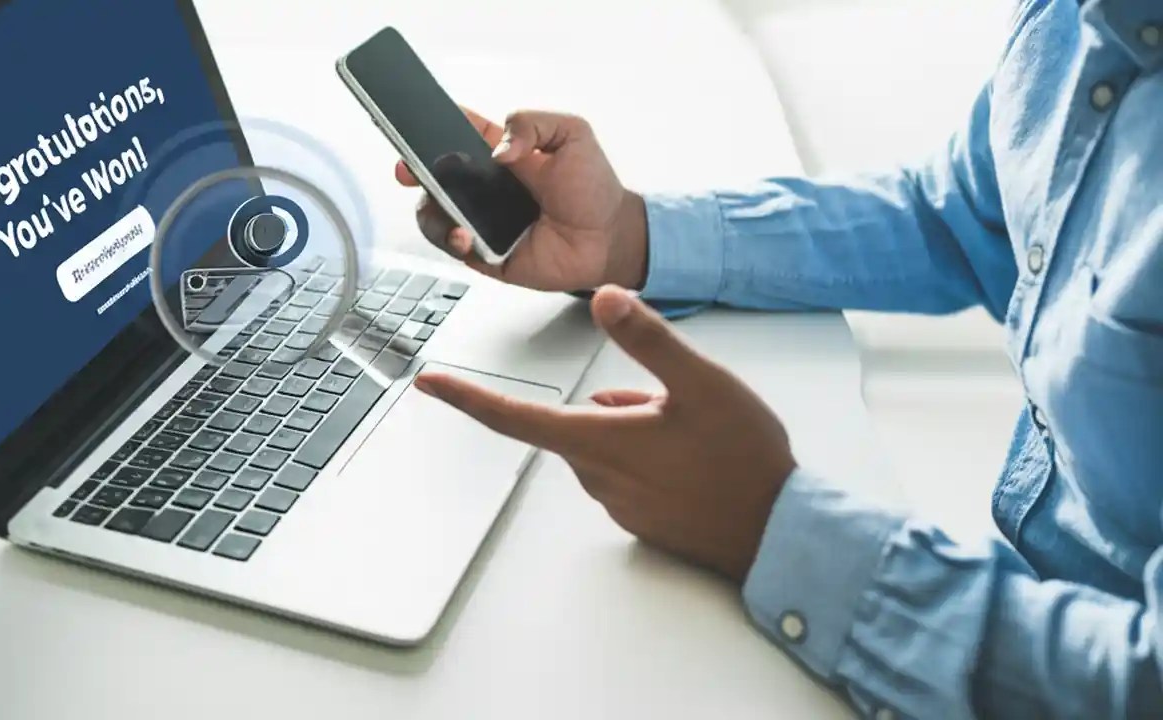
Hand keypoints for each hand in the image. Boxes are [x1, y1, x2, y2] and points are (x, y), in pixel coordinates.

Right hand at [395, 108, 648, 292]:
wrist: (608, 237)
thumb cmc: (593, 186)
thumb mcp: (571, 134)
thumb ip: (533, 125)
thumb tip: (498, 150)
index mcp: (498, 152)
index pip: (456, 132)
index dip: (431, 126)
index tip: (415, 123)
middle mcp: (483, 185)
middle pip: (433, 173)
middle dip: (412, 168)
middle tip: (408, 169)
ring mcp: (479, 220)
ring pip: (434, 212)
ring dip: (432, 211)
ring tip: (449, 213)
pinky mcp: (484, 253)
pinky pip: (454, 246)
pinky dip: (452, 241)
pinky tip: (464, 237)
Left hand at [413, 285, 796, 582]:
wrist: (779, 535)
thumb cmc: (743, 460)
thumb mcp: (702, 383)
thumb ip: (649, 339)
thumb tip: (604, 295)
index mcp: (598, 441)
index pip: (512, 417)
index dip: (467, 396)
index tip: (429, 383)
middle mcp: (597, 478)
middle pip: (579, 422)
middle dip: (619, 401)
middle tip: (675, 403)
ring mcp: (620, 504)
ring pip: (607, 443)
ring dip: (636, 425)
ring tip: (696, 430)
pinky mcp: (643, 520)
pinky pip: (629, 472)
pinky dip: (651, 453)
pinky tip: (695, 456)